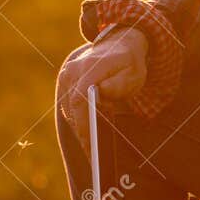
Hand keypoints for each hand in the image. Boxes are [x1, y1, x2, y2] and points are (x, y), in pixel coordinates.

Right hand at [59, 27, 148, 152]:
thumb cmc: (129, 62)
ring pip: (69, 109)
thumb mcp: (133, 71)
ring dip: (80, 129)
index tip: (91, 146)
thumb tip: (100, 92)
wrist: (119, 43)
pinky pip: (68, 106)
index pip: (80, 100)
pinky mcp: (65, 81)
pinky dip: (77, 121)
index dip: (84, 125)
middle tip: (93, 156)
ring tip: (92, 151)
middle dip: (82, 133)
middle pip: (73, 108)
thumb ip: (119, 82)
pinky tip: (88, 137)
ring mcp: (67, 74)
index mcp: (91, 67)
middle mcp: (74, 70)